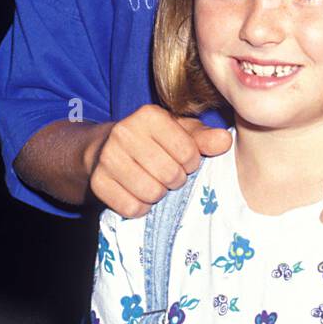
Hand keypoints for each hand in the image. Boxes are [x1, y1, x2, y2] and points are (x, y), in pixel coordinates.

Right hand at [87, 105, 232, 217]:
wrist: (103, 149)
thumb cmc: (152, 140)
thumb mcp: (179, 132)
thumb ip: (204, 138)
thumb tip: (225, 142)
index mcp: (148, 115)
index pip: (187, 152)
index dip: (191, 163)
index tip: (183, 160)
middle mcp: (124, 132)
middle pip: (170, 175)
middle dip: (175, 180)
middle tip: (168, 174)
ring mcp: (107, 157)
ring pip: (151, 193)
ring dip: (158, 195)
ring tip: (154, 183)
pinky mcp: (97, 182)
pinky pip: (132, 208)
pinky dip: (140, 208)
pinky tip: (137, 194)